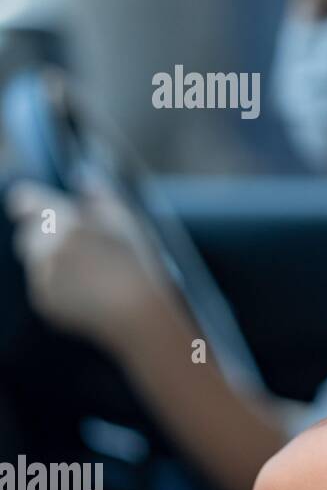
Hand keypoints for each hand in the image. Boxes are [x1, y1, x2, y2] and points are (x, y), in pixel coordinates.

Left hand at [6, 178, 178, 350]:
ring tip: (90, 271)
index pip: (24, 200)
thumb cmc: (139, 264)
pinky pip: (43, 285)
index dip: (32, 201)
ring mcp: (41, 277)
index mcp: (63, 222)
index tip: (37, 205)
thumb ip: (100, 195)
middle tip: (80, 244)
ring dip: (53, 260)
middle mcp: (45, 248)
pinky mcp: (43, 302)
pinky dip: (59, 284)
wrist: (138, 314)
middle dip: (46, 234)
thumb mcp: (128, 222)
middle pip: (28, 233)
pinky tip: (89, 290)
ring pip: (36, 260)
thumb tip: (82, 175)